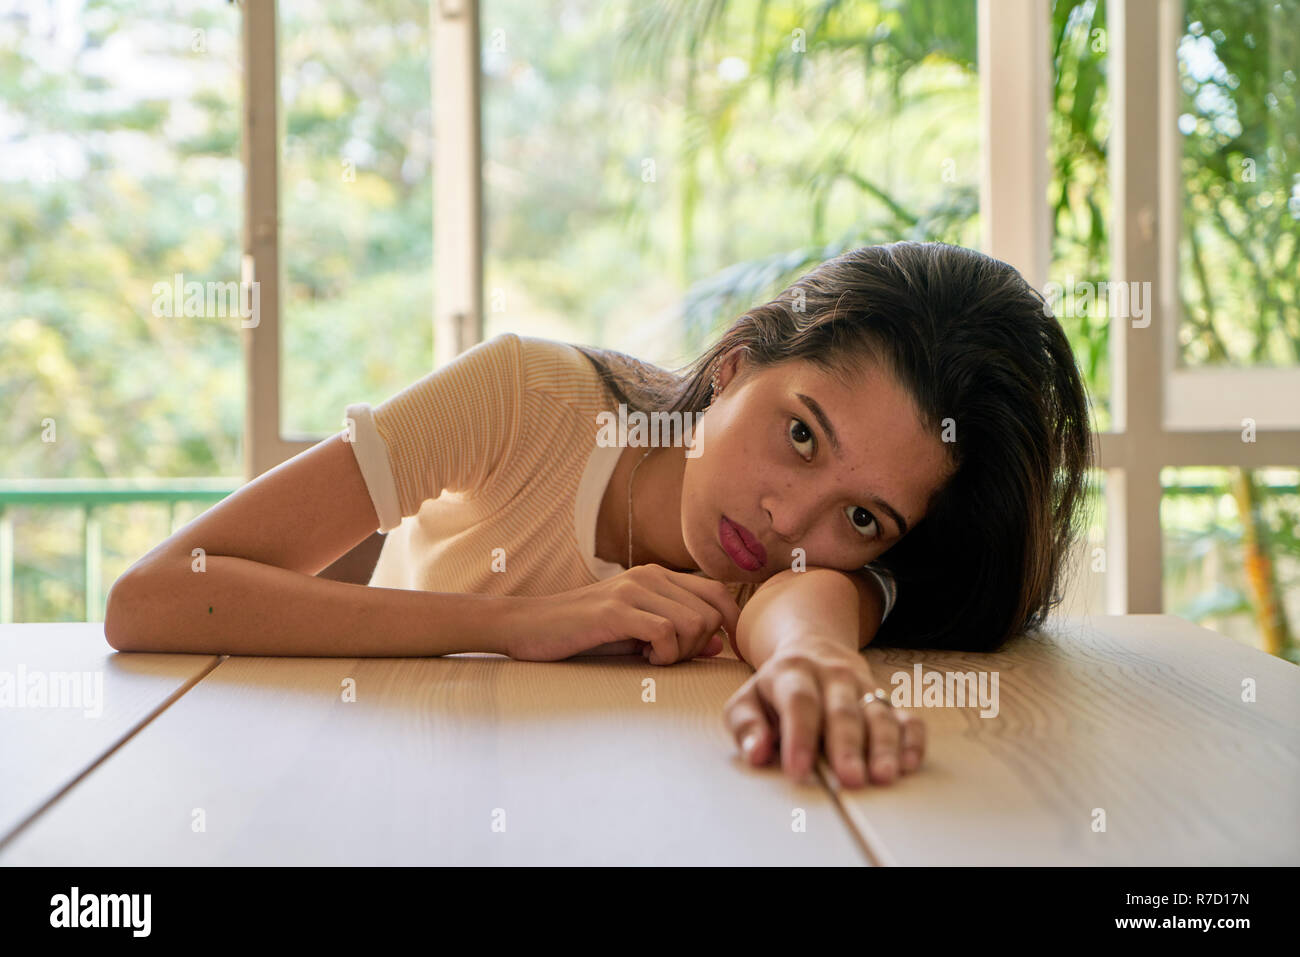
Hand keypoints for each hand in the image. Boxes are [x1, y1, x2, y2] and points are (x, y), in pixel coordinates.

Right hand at [505, 564, 740, 664]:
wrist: (528, 625)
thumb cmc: (584, 632)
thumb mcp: (636, 631)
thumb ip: (677, 632)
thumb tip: (719, 643)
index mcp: (658, 576)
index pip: (718, 591)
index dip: (734, 624)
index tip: (730, 653)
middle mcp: (650, 575)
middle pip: (711, 611)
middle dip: (700, 645)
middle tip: (671, 658)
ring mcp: (632, 590)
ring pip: (693, 622)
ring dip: (681, 652)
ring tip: (653, 658)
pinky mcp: (615, 610)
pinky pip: (665, 633)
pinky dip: (664, 655)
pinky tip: (645, 659)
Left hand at [722, 635, 925, 787]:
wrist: (812, 649)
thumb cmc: (777, 688)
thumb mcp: (749, 699)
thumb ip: (746, 726)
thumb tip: (756, 752)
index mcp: (793, 673)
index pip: (799, 702)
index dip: (800, 736)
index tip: (799, 770)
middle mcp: (833, 676)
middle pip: (843, 710)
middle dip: (848, 747)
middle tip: (850, 779)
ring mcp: (864, 687)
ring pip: (878, 714)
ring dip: (884, 747)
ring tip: (883, 776)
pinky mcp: (887, 701)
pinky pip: (907, 717)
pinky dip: (912, 740)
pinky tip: (909, 763)